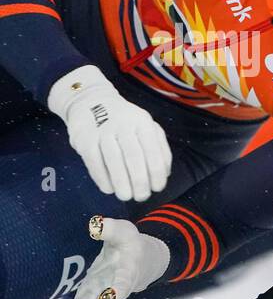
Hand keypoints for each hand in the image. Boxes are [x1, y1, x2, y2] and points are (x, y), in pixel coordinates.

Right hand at [47, 65, 171, 201]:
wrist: (90, 101)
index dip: (156, 173)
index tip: (158, 188)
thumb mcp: (145, 126)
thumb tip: (163, 174)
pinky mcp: (83, 137)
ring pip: (113, 160)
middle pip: (134, 157)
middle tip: (142, 197)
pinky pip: (94, 161)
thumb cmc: (125, 121)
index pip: (153, 150)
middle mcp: (123, 124)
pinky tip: (109, 189)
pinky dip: (102, 177)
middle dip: (140, 181)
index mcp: (142, 122)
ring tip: (126, 197)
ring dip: (121, 182)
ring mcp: (101, 129)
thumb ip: (158, 147)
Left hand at [48, 216, 169, 298]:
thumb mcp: (126, 232)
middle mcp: (117, 289)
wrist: (143, 262)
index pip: (123, 284)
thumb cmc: (133, 246)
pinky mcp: (92, 296)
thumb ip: (111, 229)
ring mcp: (104, 295)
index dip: (116, 293)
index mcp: (128, 272)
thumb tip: (94, 225)